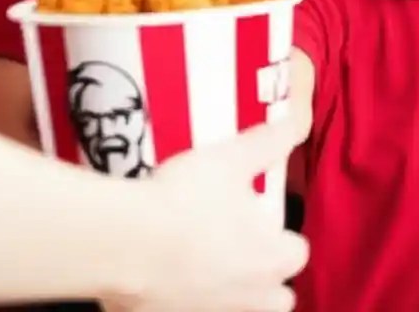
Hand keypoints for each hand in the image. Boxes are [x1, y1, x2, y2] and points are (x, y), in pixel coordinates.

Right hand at [104, 119, 308, 311]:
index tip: (258, 219)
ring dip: (231, 293)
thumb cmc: (182, 201)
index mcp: (273, 259)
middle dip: (263, 276)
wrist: (121, 241)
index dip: (280, 235)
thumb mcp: (231, 159)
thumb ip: (269, 144)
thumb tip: (294, 124)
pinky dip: (188, 303)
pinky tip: (170, 280)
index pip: (296, 252)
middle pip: (277, 296)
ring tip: (203, 265)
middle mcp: (252, 298)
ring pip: (240, 309)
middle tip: (232, 246)